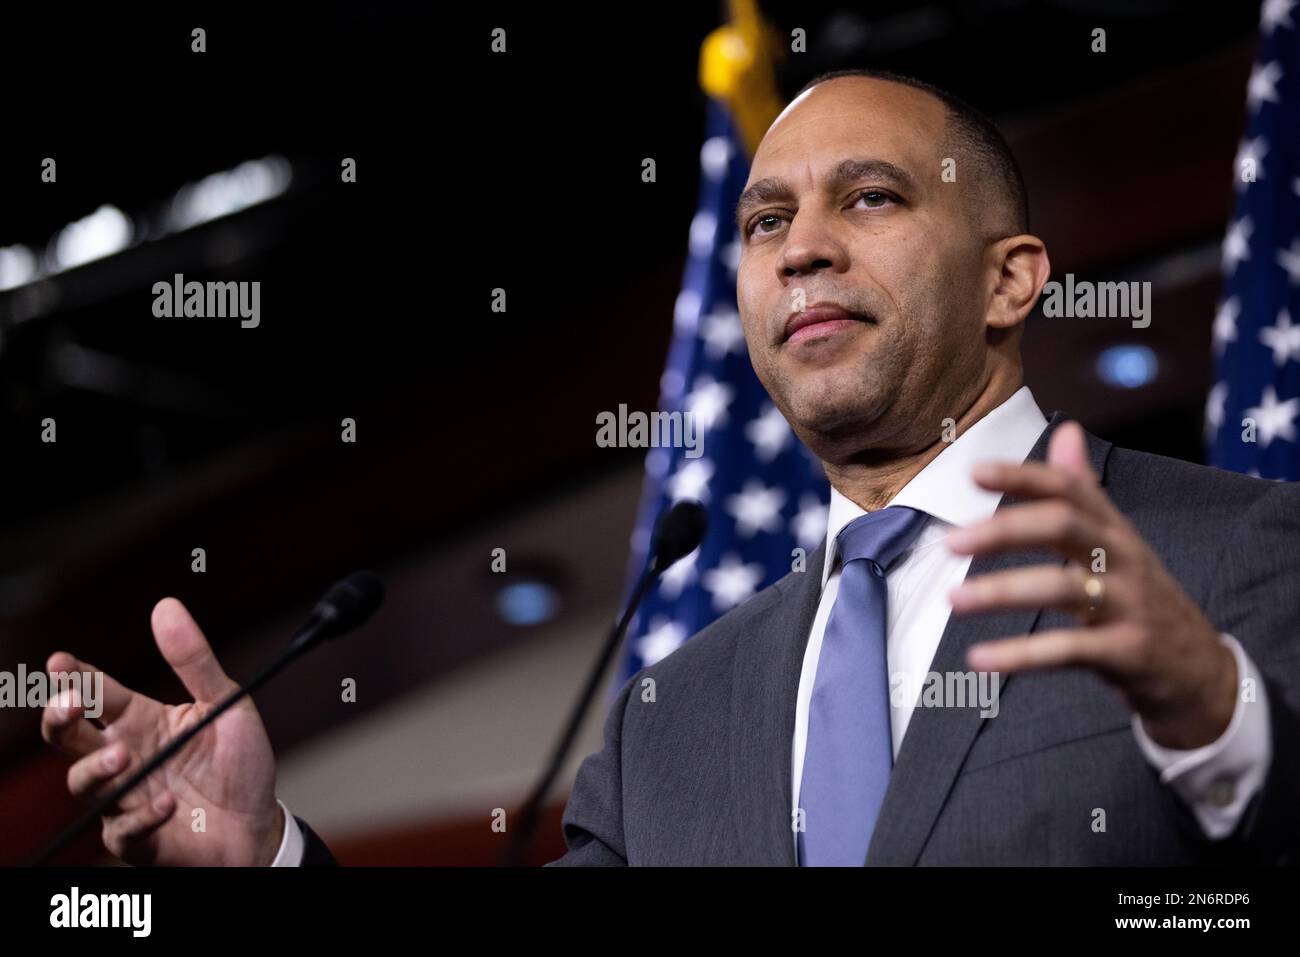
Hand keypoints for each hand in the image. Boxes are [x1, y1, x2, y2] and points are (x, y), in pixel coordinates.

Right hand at [41, 597, 282, 864]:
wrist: (259, 824)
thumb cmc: (239, 764)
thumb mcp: (228, 704)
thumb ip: (195, 661)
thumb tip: (166, 607)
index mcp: (142, 721)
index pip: (99, 694)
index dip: (76, 677)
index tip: (60, 662)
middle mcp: (126, 757)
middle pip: (70, 739)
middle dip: (60, 719)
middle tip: (69, 705)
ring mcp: (127, 799)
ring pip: (84, 784)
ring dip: (97, 768)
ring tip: (124, 755)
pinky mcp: (139, 839)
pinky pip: (124, 831)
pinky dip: (141, 816)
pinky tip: (166, 802)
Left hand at [946, 421, 1238, 749]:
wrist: (1201, 671)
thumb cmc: (1142, 598)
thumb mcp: (1117, 542)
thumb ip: (1085, 491)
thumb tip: (1066, 429)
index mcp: (1112, 529)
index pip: (1068, 488)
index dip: (1023, 477)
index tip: (974, 472)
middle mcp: (1122, 557)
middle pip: (1063, 527)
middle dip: (1004, 530)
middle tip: (951, 542)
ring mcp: (1127, 604)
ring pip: (1061, 587)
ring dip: (1002, 591)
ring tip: (953, 599)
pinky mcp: (1127, 652)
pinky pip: (1068, 650)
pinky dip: (1021, 655)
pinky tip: (979, 658)